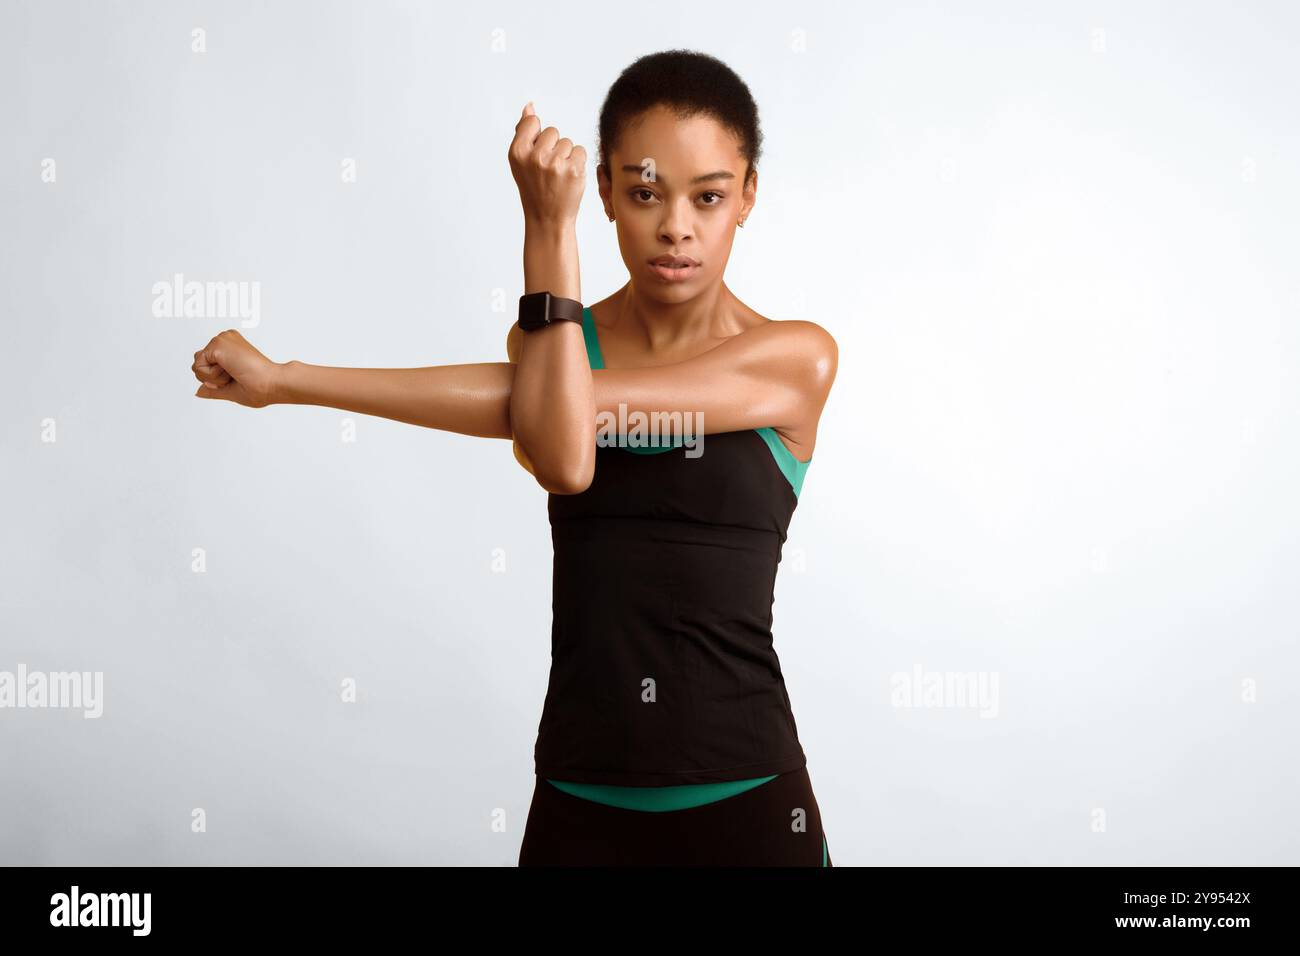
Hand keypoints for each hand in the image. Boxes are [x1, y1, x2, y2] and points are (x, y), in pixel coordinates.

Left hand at [191, 329, 283, 407]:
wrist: (272, 384)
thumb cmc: (261, 389)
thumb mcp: (231, 390)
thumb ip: (214, 389)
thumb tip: (198, 391)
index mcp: (230, 348)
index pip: (206, 364)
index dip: (215, 380)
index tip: (237, 379)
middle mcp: (226, 340)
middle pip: (199, 363)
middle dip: (212, 378)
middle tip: (236, 376)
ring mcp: (222, 339)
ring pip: (197, 365)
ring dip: (214, 378)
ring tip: (236, 373)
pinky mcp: (218, 343)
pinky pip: (198, 366)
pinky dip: (213, 376)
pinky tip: (232, 370)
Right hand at [508, 101, 586, 225]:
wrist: (548, 219)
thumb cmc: (534, 188)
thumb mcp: (521, 162)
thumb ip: (524, 133)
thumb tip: (529, 106)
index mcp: (518, 152)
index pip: (533, 122)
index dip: (538, 137)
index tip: (537, 154)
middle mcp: (535, 156)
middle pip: (553, 131)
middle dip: (553, 147)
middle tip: (548, 170)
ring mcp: (555, 163)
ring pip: (568, 142)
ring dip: (566, 156)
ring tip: (558, 175)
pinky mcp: (574, 170)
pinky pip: (580, 151)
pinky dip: (577, 163)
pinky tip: (569, 177)